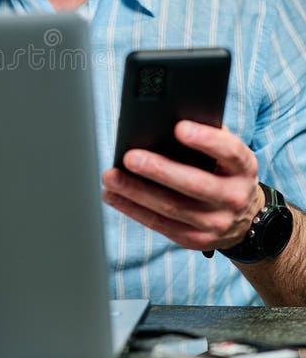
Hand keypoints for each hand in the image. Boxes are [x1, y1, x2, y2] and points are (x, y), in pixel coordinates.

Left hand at [102, 121, 262, 252]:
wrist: (246, 218)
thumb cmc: (225, 172)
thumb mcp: (229, 154)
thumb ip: (208, 135)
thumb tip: (169, 118)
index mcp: (243, 168)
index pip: (230, 152)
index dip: (206, 140)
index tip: (179, 128)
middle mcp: (233, 197)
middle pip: (194, 184)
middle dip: (159, 170)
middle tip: (130, 157)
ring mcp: (215, 223)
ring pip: (170, 207)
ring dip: (136, 192)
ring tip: (111, 177)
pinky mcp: (194, 239)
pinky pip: (160, 225)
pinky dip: (133, 209)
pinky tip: (113, 195)